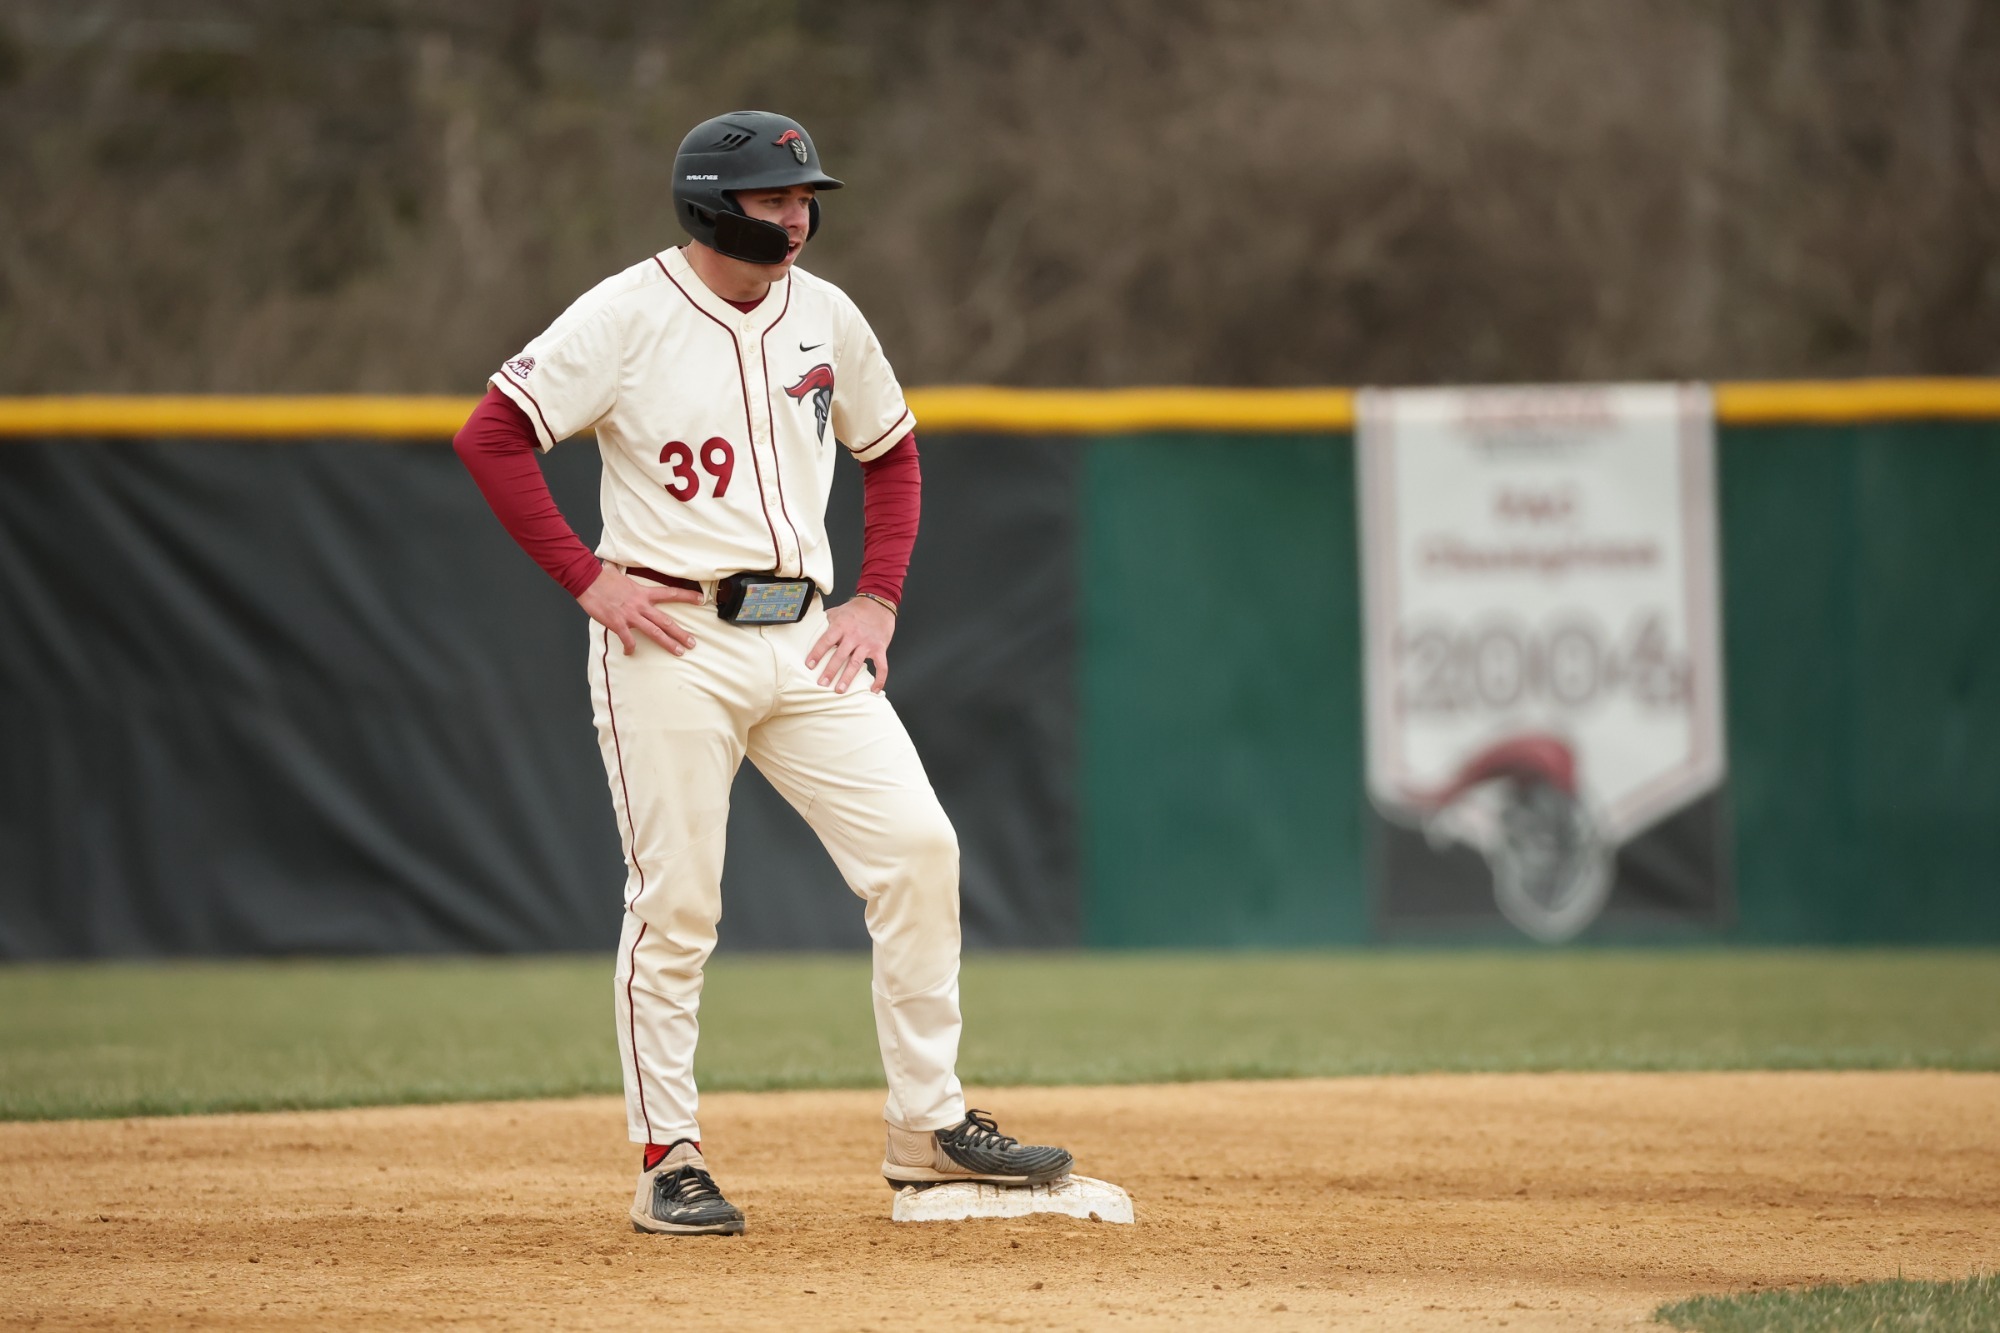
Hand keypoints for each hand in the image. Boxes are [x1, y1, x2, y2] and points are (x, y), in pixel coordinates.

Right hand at [577, 564, 700, 655]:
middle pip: (666, 621)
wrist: (587, 581)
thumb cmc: (601, 577)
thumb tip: (616, 565)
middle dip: (681, 633)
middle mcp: (641, 605)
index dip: (687, 596)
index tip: (700, 599)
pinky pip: (628, 640)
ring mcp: (630, 615)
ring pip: (655, 632)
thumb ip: (624, 574)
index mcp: (643, 592)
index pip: (671, 593)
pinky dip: (630, 647)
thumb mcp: (619, 573)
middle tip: (692, 643)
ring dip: (668, 643)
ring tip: (679, 652)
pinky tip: (630, 652)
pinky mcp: (618, 623)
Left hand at [807, 597, 895, 692]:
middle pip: (840, 656)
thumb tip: (809, 629)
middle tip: (822, 683)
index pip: (826, 641)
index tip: (810, 665)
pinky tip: (873, 690)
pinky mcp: (880, 648)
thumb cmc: (856, 609)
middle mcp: (853, 635)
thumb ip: (825, 622)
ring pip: (856, 663)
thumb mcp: (837, 611)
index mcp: (841, 626)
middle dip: (830, 671)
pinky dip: (879, 679)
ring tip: (840, 690)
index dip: (817, 653)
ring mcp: (867, 643)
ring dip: (847, 678)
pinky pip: (881, 666)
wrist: (879, 603)